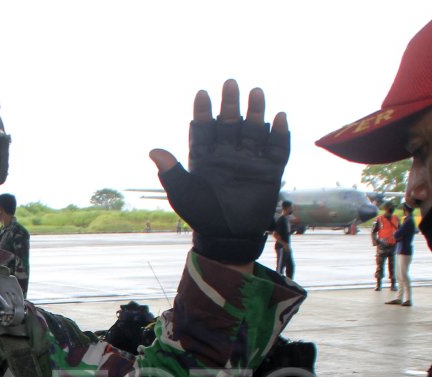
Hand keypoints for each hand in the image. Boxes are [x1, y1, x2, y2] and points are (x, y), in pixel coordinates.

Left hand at [152, 80, 288, 265]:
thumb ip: (170, 172)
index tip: (201, 94)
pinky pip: (277, 148)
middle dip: (230, 104)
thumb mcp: (182, 194)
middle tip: (230, 83)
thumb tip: (153, 150)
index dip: (203, 111)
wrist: (228, 237)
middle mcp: (227, 154)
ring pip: (253, 130)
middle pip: (229, 123)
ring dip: (255, 111)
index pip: (204, 128)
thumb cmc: (201, 215)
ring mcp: (249, 160)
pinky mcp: (270, 170)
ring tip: (255, 92)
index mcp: (205, 157)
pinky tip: (279, 117)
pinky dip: (279, 134)